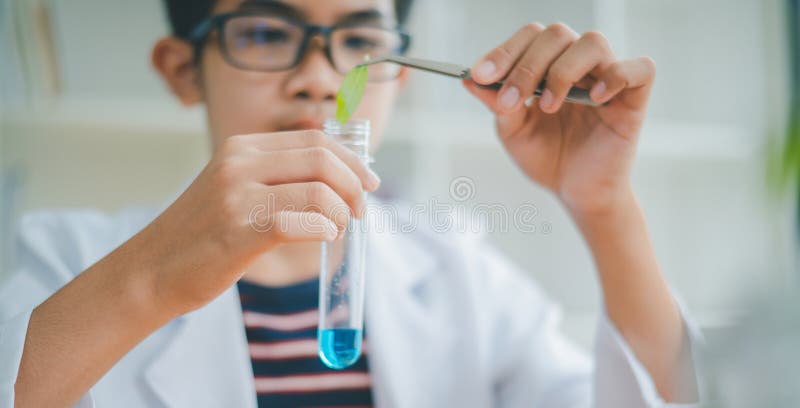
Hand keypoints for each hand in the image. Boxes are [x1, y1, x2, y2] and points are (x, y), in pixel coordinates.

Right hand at [137, 130, 379, 314]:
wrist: (149, 271)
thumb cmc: (199, 236)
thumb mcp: (232, 188)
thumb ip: (274, 177)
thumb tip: (335, 179)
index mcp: (241, 148)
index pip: (315, 139)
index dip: (351, 160)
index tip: (368, 182)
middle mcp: (239, 163)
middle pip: (322, 158)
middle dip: (354, 185)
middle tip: (360, 210)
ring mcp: (237, 195)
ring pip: (318, 190)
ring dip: (341, 212)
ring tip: (338, 228)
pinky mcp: (238, 231)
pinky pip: (301, 221)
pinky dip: (323, 229)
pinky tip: (325, 238)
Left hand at [463, 22, 655, 215]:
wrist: (576, 194)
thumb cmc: (548, 159)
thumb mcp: (514, 132)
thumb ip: (497, 103)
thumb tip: (470, 79)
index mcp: (548, 66)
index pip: (529, 37)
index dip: (504, 51)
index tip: (481, 75)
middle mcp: (578, 65)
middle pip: (556, 34)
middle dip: (527, 65)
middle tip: (512, 100)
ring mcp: (607, 79)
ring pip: (592, 42)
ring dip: (563, 71)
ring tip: (550, 106)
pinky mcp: (634, 99)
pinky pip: (640, 68)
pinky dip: (616, 75)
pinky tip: (595, 97)